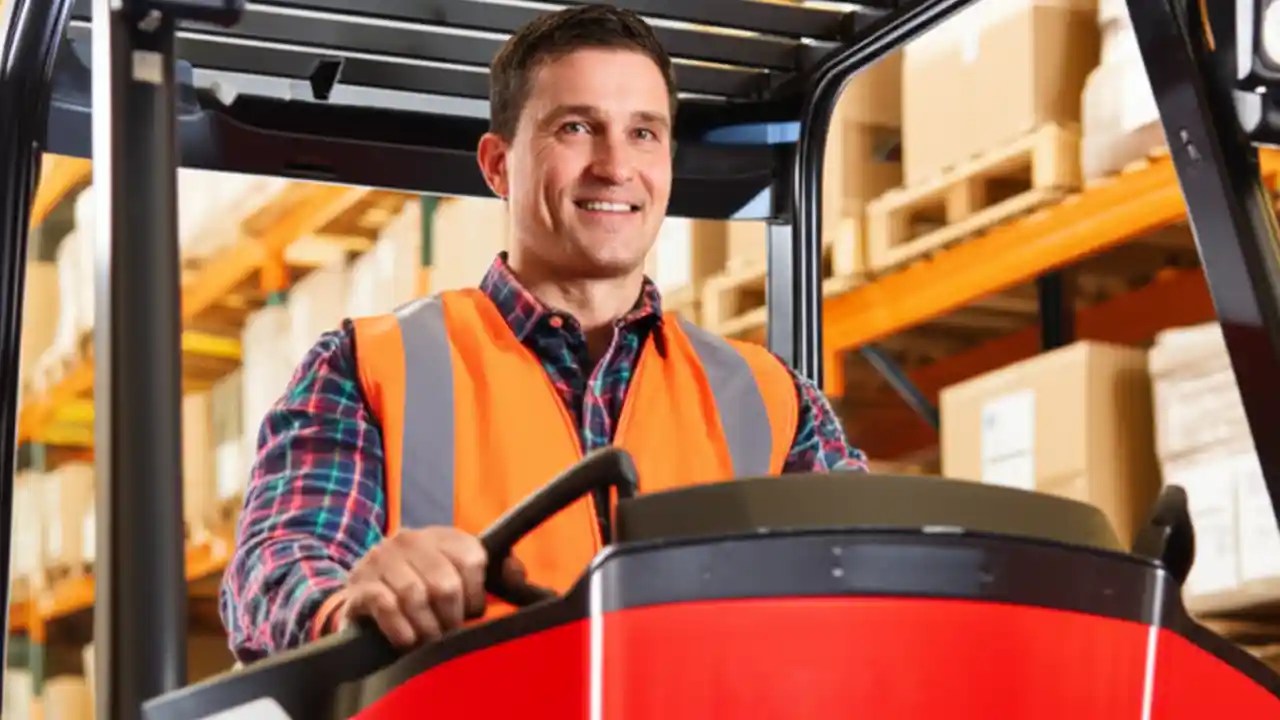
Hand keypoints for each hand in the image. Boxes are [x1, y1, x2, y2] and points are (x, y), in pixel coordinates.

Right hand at [339, 526, 526, 647]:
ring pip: (415, 597)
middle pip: (445, 584)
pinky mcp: (360, 584)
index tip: (471, 611)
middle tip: (449, 633)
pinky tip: (407, 640)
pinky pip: (387, 607)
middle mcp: (410, 540)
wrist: (366, 596)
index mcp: (442, 536)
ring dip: (426, 628)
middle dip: (451, 618)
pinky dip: (401, 630)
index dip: (476, 595)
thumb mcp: (461, 575)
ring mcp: (381, 559)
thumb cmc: (425, 588)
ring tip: (429, 639)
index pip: (473, 560)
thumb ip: (498, 573)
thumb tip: (517, 576)